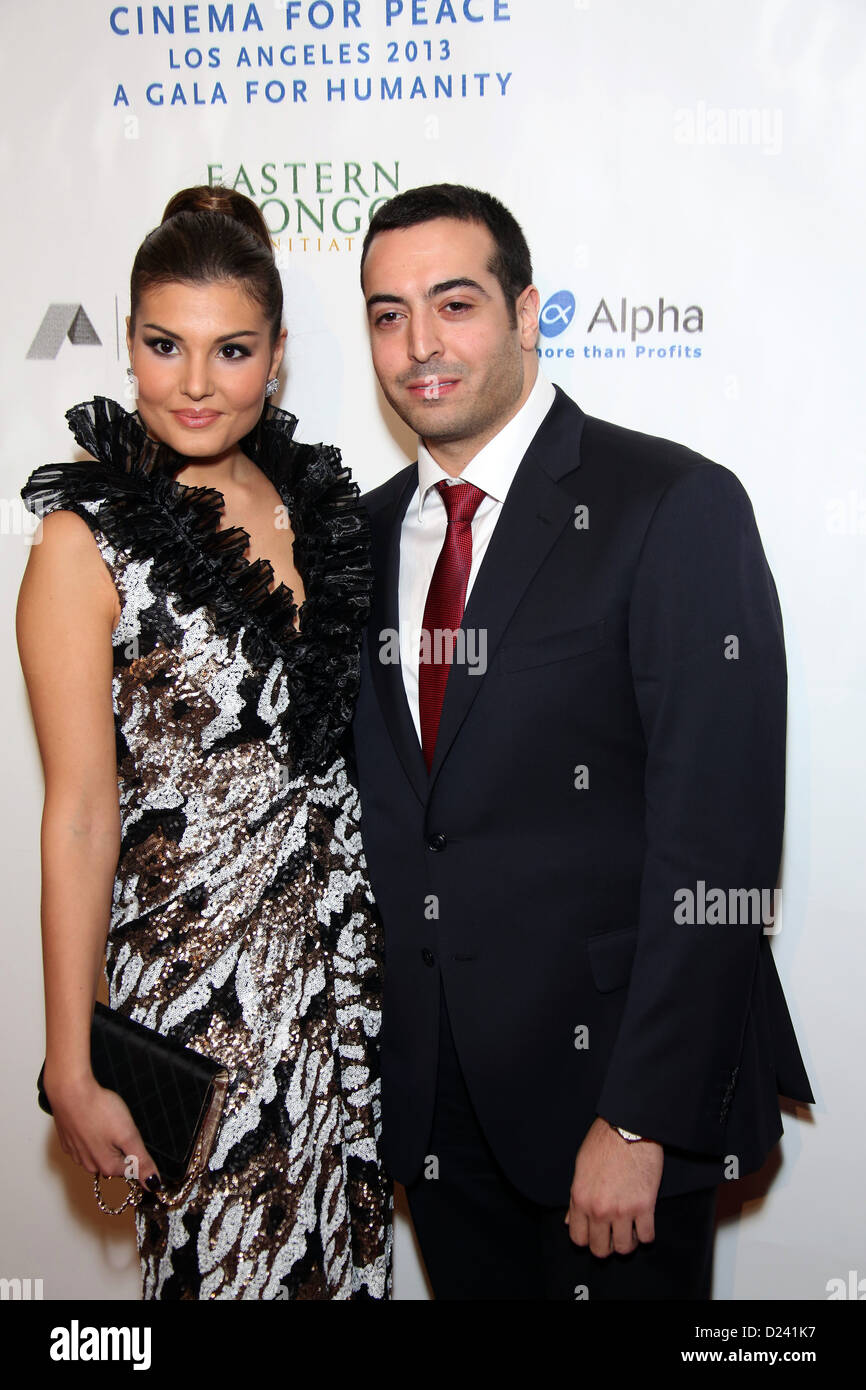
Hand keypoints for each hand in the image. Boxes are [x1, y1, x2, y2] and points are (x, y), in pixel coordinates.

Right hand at [42, 1069, 160, 1190]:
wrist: (70, 1091)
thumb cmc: (99, 1109)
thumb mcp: (128, 1135)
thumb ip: (141, 1161)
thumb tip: (153, 1184)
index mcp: (106, 1166)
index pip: (131, 1169)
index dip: (138, 1152)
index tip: (134, 1136)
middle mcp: (88, 1165)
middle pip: (115, 1162)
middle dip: (122, 1147)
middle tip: (121, 1125)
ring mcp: (75, 1154)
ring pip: (99, 1153)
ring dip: (106, 1141)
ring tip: (106, 1120)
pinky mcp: (67, 1141)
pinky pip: (85, 1144)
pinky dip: (91, 1135)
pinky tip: (93, 1120)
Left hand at [565, 1116, 663, 1256]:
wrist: (629, 1127)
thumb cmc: (603, 1142)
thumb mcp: (581, 1167)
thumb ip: (575, 1198)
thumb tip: (569, 1221)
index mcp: (580, 1199)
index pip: (578, 1239)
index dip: (587, 1239)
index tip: (596, 1234)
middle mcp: (599, 1209)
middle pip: (601, 1249)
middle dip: (607, 1245)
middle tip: (614, 1234)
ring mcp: (623, 1210)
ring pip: (625, 1248)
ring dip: (628, 1242)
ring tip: (630, 1230)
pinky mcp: (645, 1206)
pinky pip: (647, 1236)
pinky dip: (646, 1234)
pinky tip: (644, 1224)